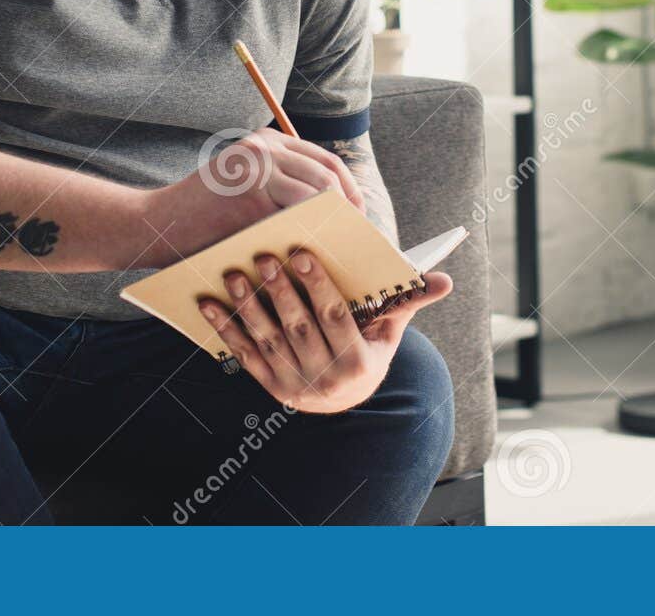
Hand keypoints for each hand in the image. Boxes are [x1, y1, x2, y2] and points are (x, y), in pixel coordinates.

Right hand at [142, 129, 364, 261]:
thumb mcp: (242, 182)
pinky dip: (313, 232)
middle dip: (349, 205)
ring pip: (317, 193)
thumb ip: (279, 182)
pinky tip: (319, 251)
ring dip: (335, 220)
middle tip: (358, 233)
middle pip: (327, 173)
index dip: (347, 188)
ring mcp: (258, 169)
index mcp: (265, 140)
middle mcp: (264, 148)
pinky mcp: (252, 196)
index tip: (357, 213)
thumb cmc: (202, 213)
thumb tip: (331, 206)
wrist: (157, 223)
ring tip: (344, 244)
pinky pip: (296, 215)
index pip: (323, 160)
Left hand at [198, 250, 452, 413]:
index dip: (318, 285)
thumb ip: (408, 301)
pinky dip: (225, 329)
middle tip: (264, 254)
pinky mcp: (269, 389)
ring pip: (267, 342)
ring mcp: (294, 387)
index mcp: (356, 363)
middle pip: (298, 328)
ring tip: (234, 273)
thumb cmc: (370, 350)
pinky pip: (244, 356)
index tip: (302, 252)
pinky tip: (208, 303)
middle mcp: (324, 381)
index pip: (335, 318)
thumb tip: (446, 280)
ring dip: (248, 307)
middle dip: (280, 291)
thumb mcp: (390, 331)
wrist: (344, 401)